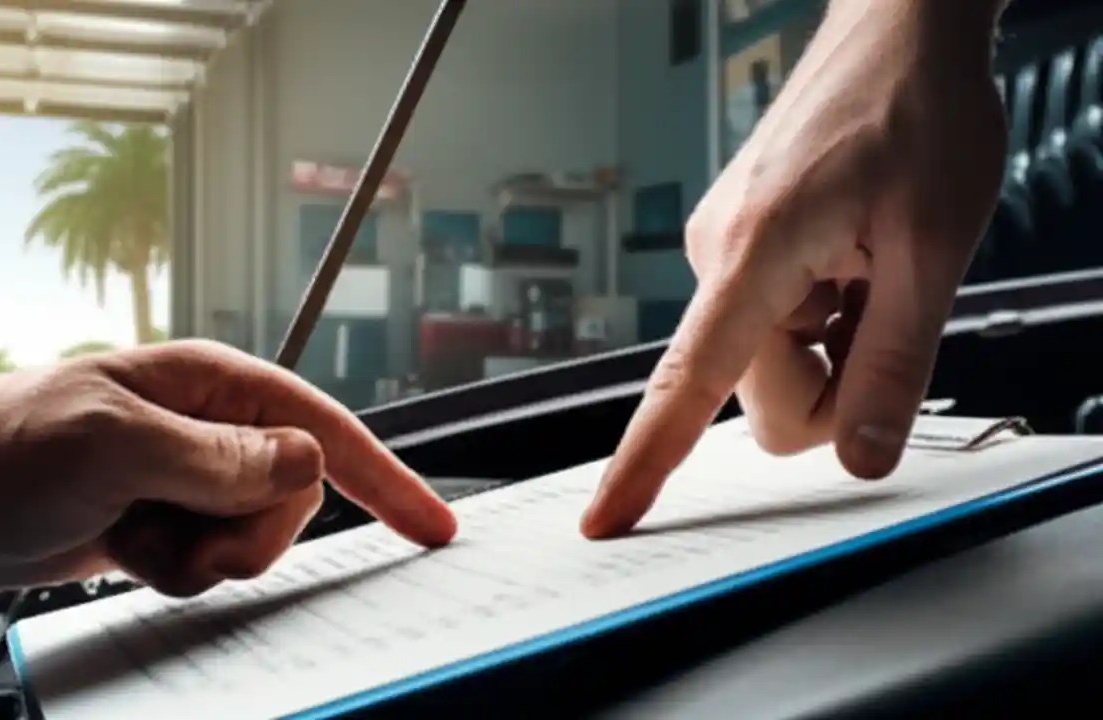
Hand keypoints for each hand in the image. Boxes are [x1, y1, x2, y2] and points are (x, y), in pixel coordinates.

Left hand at [0, 340, 454, 594]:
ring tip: (138, 533)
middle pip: (296, 498)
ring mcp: (191, 477)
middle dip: (249, 535)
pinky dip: (175, 569)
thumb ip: (220, 456)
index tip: (434, 525)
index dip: (386, 477)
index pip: (322, 427)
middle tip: (183, 535)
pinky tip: (125, 545)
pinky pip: (212, 561)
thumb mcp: (117, 443)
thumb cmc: (7, 446)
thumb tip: (309, 461)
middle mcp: (212, 428)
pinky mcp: (169, 520)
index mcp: (213, 386)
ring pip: (257, 537)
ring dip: (203, 556)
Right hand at [582, 0, 1008, 537]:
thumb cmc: (917, 113)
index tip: (606, 519)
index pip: (684, 384)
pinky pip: (772, 324)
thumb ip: (894, 366)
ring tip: (875, 275)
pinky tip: (856, 265)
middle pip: (752, 395)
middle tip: (887, 317)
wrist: (901, 33)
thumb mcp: (935, 252)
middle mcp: (716, 256)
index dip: (645, 464)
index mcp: (752, 255)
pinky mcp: (740, 247)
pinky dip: (822, 319)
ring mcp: (723, 250)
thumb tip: (862, 457)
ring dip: (832, 348)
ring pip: (766, 364)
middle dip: (828, 387)